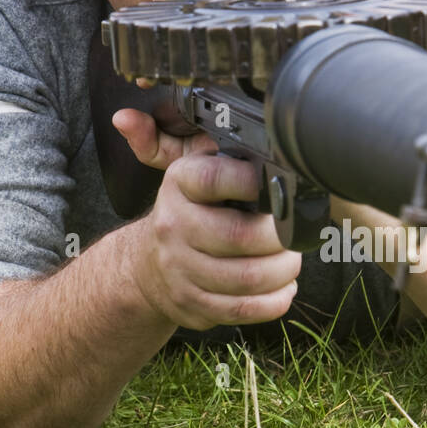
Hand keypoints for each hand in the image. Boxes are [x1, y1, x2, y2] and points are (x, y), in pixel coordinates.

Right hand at [118, 0, 301, 329]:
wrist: (147, 268)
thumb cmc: (187, 211)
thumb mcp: (182, 169)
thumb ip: (178, 139)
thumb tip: (129, 117)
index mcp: (179, 187)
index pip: (214, 180)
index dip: (249, 181)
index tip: (272, 182)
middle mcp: (176, 228)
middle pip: (240, 238)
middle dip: (280, 239)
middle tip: (297, 235)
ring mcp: (183, 270)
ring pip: (245, 279)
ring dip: (281, 272)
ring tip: (293, 261)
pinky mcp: (194, 304)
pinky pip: (242, 310)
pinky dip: (272, 302)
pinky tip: (283, 288)